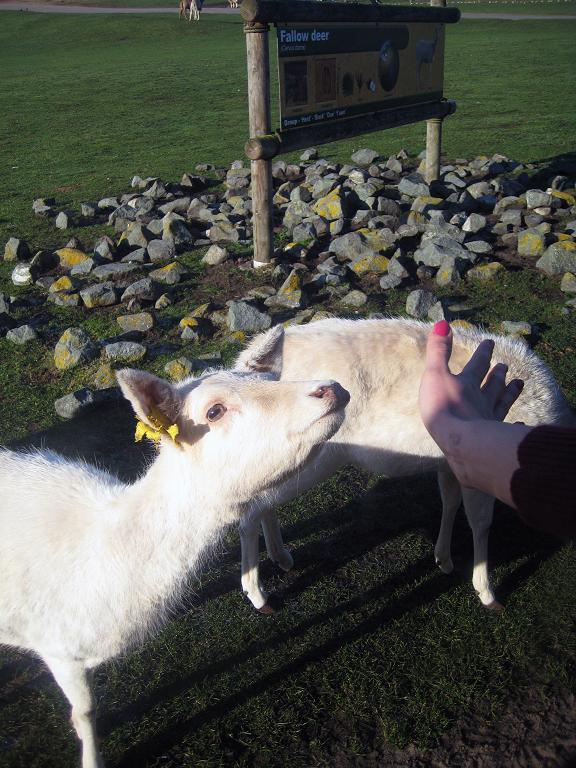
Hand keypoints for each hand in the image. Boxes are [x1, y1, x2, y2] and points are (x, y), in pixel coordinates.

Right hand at [420, 320, 523, 434]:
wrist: (459, 441)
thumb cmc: (443, 406)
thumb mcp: (435, 375)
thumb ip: (438, 351)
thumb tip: (442, 323)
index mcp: (467, 383)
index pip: (477, 364)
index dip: (483, 352)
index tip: (490, 342)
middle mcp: (481, 399)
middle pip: (492, 384)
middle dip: (497, 374)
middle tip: (505, 365)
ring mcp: (489, 419)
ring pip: (501, 402)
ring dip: (509, 393)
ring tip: (519, 383)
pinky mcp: (492, 437)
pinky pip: (506, 427)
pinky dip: (513, 424)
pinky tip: (520, 422)